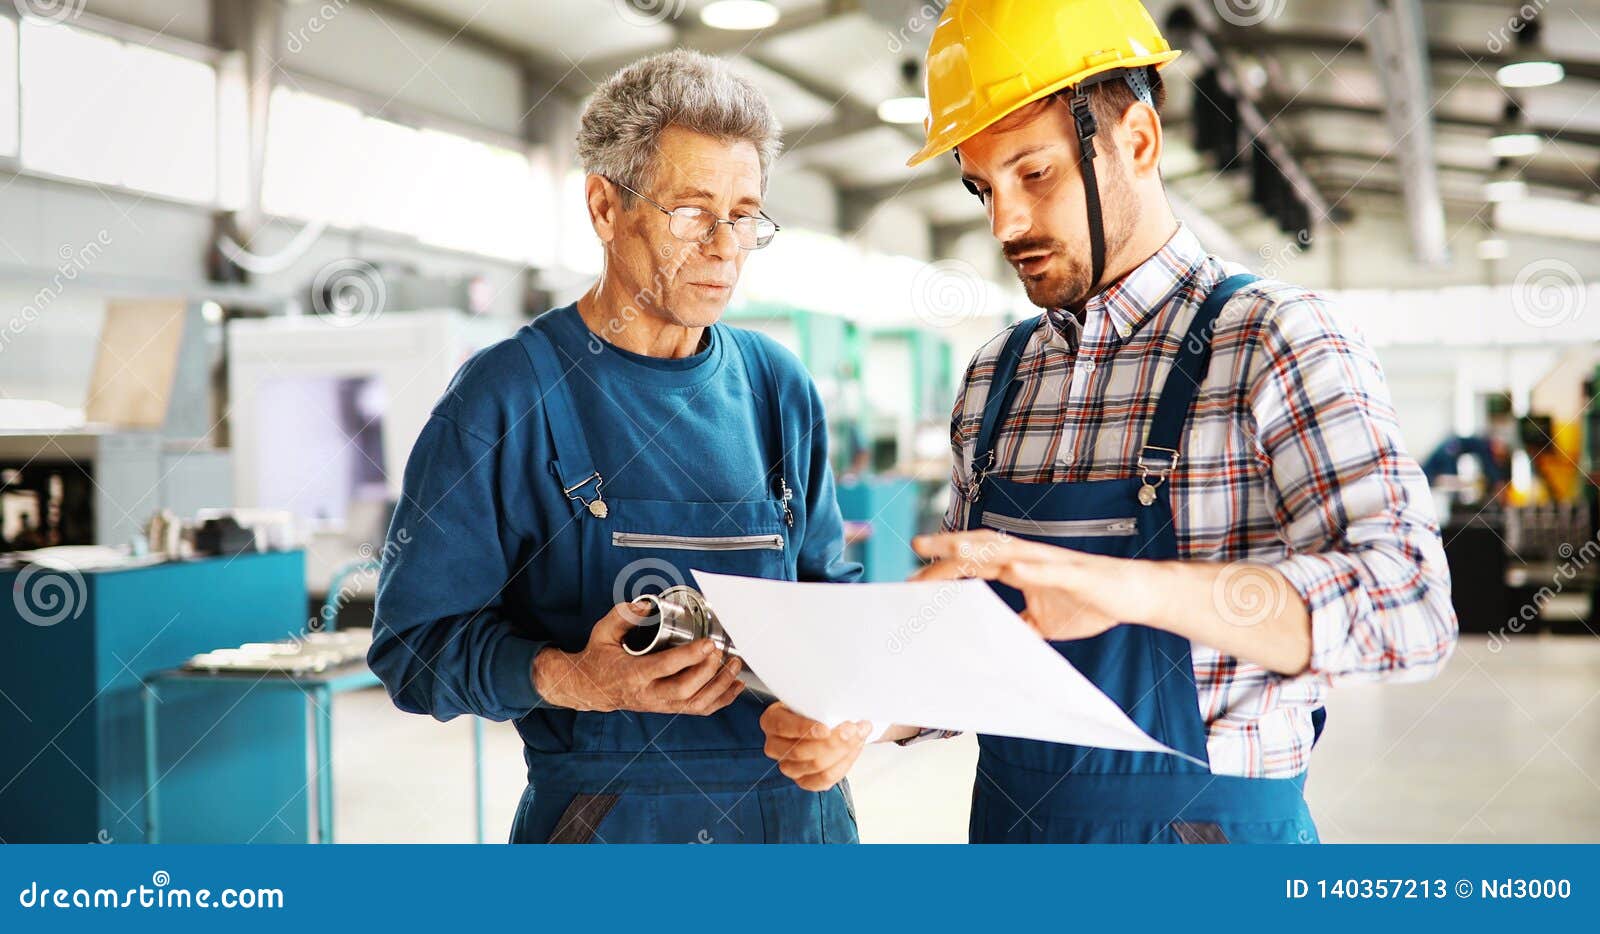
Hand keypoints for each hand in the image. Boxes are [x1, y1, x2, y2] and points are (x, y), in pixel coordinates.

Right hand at [533, 601, 744, 714]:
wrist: (592, 688)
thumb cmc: (600, 658)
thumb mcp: (603, 632)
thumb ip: (622, 616)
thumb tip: (646, 605)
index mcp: (632, 674)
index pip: (664, 667)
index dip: (689, 657)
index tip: (707, 643)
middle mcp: (649, 694)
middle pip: (684, 689)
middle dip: (707, 671)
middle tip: (720, 651)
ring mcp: (661, 704)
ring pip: (696, 703)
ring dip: (720, 686)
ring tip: (734, 665)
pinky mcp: (670, 708)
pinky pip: (699, 709)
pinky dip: (721, 700)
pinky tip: (734, 686)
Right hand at [759, 702, 871, 791]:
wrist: (820, 721)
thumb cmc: (813, 707)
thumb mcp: (811, 698)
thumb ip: (820, 702)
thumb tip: (841, 708)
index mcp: (771, 721)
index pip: (783, 727)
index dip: (805, 729)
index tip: (826, 728)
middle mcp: (774, 746)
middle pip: (800, 751)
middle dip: (831, 741)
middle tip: (853, 729)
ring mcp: (787, 766)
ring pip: (815, 767)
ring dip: (842, 752)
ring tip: (858, 736)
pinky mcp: (803, 781)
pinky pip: (824, 780)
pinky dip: (843, 765)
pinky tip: (853, 749)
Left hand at [911, 530, 1147, 640]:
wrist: (1133, 595)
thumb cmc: (1088, 602)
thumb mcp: (1042, 623)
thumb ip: (1015, 625)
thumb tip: (989, 642)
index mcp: (1018, 567)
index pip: (974, 564)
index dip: (945, 569)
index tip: (915, 580)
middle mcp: (1030, 558)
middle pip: (983, 547)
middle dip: (950, 545)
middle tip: (916, 544)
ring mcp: (1053, 563)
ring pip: (1012, 551)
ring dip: (983, 549)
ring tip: (954, 548)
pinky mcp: (1077, 573)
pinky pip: (1052, 570)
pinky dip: (1033, 570)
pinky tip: (1014, 570)